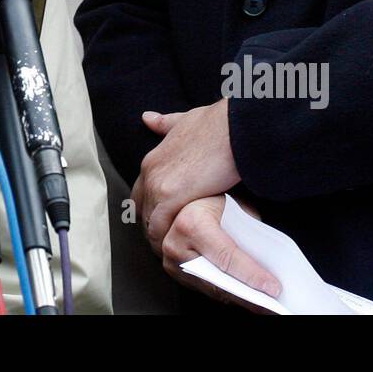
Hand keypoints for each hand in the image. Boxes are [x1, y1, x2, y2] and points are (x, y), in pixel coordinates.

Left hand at [132, 100, 239, 254]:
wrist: (230, 129)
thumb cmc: (216, 125)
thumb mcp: (184, 120)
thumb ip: (165, 124)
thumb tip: (148, 118)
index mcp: (153, 160)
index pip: (141, 193)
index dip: (151, 209)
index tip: (163, 220)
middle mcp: (149, 173)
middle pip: (142, 210)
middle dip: (154, 227)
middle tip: (171, 242)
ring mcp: (157, 185)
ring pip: (150, 222)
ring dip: (161, 238)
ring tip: (178, 253)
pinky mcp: (170, 197)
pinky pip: (161, 228)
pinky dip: (169, 240)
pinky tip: (181, 250)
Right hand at [160, 195, 280, 308]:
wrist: (188, 201)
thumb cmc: (214, 202)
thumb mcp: (235, 210)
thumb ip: (247, 236)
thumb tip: (268, 265)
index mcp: (191, 223)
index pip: (227, 257)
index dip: (252, 275)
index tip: (273, 288)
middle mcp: (175, 244)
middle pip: (219, 279)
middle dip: (248, 294)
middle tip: (273, 302)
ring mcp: (171, 260)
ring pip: (212, 289)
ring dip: (239, 298)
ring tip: (264, 303)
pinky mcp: (173, 271)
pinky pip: (204, 288)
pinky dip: (227, 293)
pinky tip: (247, 297)